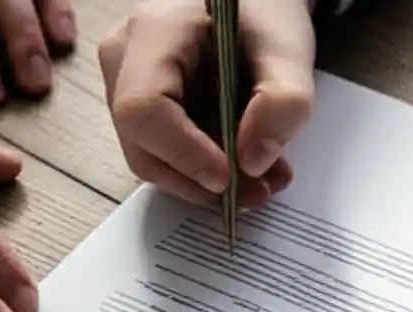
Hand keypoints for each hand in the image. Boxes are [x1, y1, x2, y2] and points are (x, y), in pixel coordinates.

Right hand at [98, 0, 313, 206]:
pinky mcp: (142, 105)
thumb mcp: (288, 51)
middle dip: (199, 179)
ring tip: (261, 182)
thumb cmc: (264, 11)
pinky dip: (204, 168)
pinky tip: (247, 168)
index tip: (228, 177)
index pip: (143, 109)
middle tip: (256, 192)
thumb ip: (282, 103)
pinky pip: (163, 150)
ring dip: (206, 181)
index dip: (183, 153)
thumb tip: (252, 163)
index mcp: (152, 34)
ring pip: (151, 156)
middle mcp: (124, 60)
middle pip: (142, 144)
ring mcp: (126, 84)